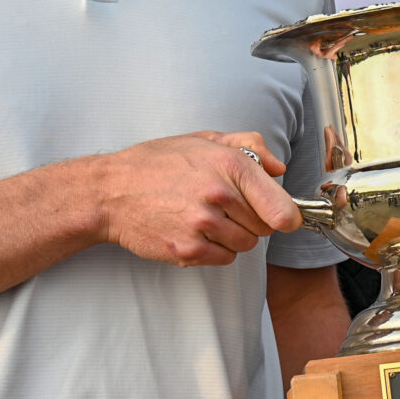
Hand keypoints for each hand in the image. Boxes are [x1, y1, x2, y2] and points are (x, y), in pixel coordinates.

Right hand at [94, 131, 302, 265]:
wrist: (111, 191)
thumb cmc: (157, 163)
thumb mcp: (203, 139)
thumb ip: (249, 146)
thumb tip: (279, 167)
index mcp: (230, 165)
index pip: (282, 208)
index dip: (289, 217)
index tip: (285, 219)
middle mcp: (219, 195)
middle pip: (264, 228)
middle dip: (253, 220)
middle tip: (227, 208)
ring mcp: (203, 225)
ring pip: (245, 245)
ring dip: (233, 236)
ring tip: (206, 217)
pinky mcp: (188, 250)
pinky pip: (223, 259)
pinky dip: (215, 250)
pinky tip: (194, 231)